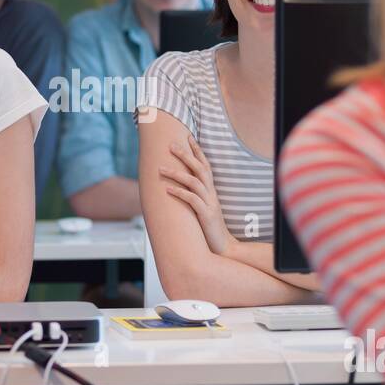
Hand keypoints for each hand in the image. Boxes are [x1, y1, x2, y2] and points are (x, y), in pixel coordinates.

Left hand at [160, 135, 232, 255]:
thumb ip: (194, 197)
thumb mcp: (202, 209)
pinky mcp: (206, 215)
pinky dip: (179, 192)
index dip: (197, 151)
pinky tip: (167, 189)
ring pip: (194, 182)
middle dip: (186, 155)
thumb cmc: (209, 229)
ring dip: (177, 173)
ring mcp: (210, 204)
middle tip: (171, 145)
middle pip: (200, 168)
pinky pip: (192, 200)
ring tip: (161, 168)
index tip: (188, 136)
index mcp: (211, 191)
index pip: (205, 166)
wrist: (223, 248)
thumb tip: (179, 187)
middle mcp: (212, 194)